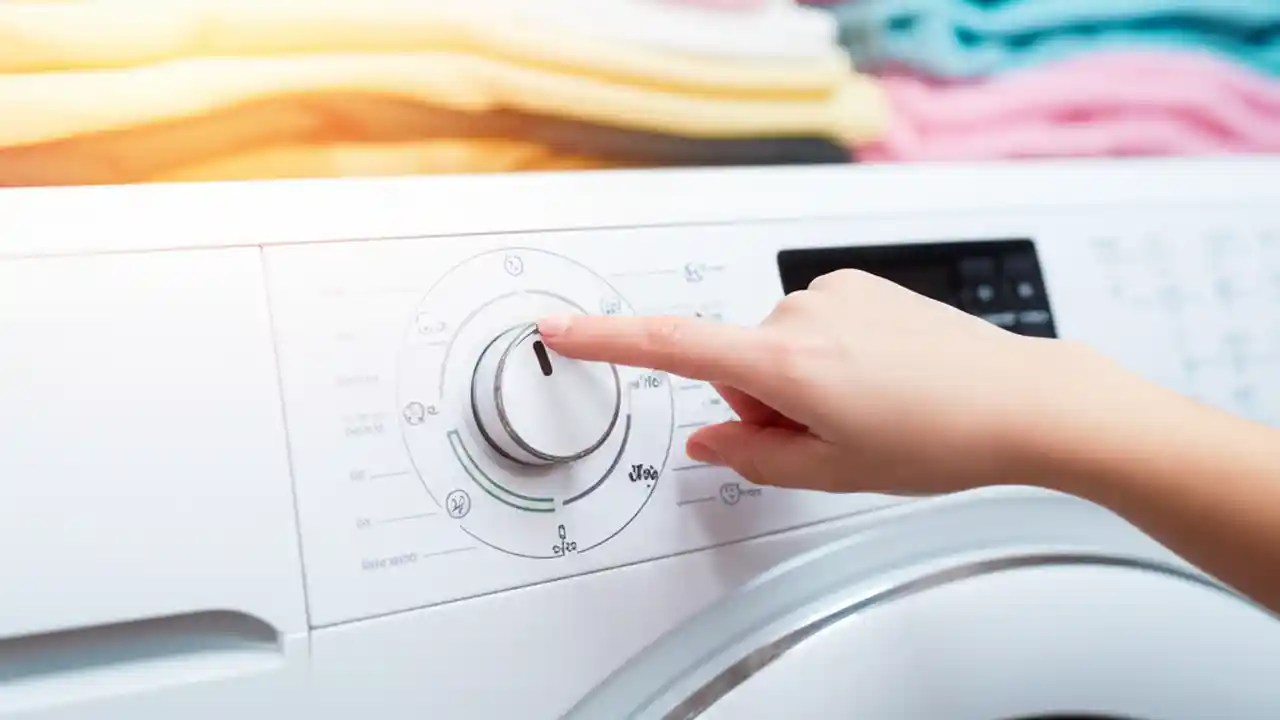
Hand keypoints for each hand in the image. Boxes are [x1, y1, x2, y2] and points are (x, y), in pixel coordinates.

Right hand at [537, 269, 1111, 494]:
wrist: (1020, 398)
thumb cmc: (940, 436)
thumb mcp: (832, 470)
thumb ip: (752, 456)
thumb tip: (709, 440)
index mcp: (787, 362)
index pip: (673, 346)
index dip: (608, 340)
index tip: (559, 328)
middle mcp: (801, 314)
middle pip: (737, 366)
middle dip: (763, 405)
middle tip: (828, 434)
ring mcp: (833, 294)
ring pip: (775, 348)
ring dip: (799, 381)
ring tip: (867, 408)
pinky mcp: (859, 284)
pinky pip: (812, 325)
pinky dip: (827, 355)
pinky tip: (879, 378)